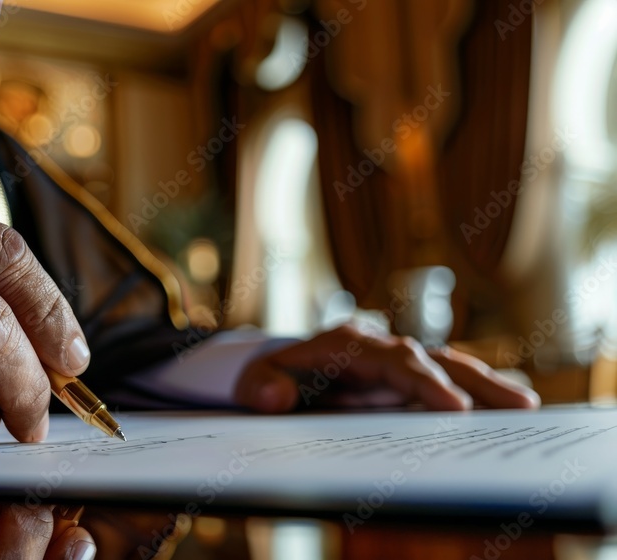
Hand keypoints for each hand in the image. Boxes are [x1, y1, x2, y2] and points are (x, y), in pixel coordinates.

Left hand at [234, 324, 539, 412]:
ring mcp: (391, 362)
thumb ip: (261, 387)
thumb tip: (276, 398)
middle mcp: (376, 346)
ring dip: (482, 385)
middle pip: (429, 359)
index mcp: (344, 343)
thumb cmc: (264, 376)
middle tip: (515, 406)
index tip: (453, 407)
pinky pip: (441, 380)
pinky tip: (505, 406)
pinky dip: (471, 390)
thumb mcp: (252, 381)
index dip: (424, 382)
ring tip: (524, 406)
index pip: (393, 361)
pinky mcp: (400, 379)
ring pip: (443, 366)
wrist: (271, 369)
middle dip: (470, 381)